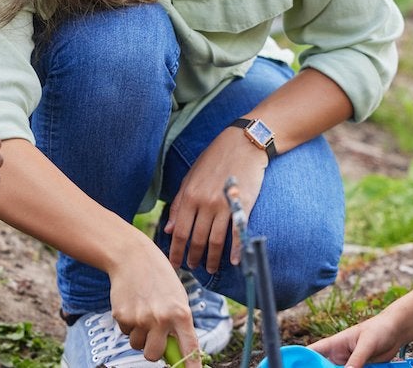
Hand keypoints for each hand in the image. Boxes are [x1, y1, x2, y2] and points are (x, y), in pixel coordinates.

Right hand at [107, 254, 201, 365]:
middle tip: (154, 336)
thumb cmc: (159, 279)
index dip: (192, 365)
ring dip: (139, 335)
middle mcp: (161, 318)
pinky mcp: (121, 315)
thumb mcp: (177, 298)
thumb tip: (174, 351)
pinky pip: (125, 332)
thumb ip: (178, 323)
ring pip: (137, 344)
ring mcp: (139, 318)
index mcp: (181, 314)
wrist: (132, 257)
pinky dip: (128, 324)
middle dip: (153, 351)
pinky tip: (132, 305)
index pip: (189, 347)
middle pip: (153, 355)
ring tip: (142, 312)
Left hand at [165, 128, 266, 273]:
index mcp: (190, 196)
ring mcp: (224, 205)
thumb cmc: (214, 159)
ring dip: (212, 258)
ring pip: (215, 240)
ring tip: (209, 268)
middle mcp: (205, 203)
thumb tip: (168, 229)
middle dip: (193, 257)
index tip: (174, 264)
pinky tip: (234, 261)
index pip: (179, 231)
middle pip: (197, 239)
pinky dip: (236, 250)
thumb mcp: (190, 177)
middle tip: (192, 268)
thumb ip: (179, 204)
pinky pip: (237, 233)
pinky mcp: (243, 205)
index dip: (176, 251)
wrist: (243, 144)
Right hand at [307, 305, 406, 367]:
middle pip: (321, 367)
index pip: (311, 353)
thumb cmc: (379, 330)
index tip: (294, 366)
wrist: (396, 332)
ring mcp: (347, 365)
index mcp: (333, 345)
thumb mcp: (367, 344)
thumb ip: (357, 359)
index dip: (301, 360)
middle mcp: (337, 356)